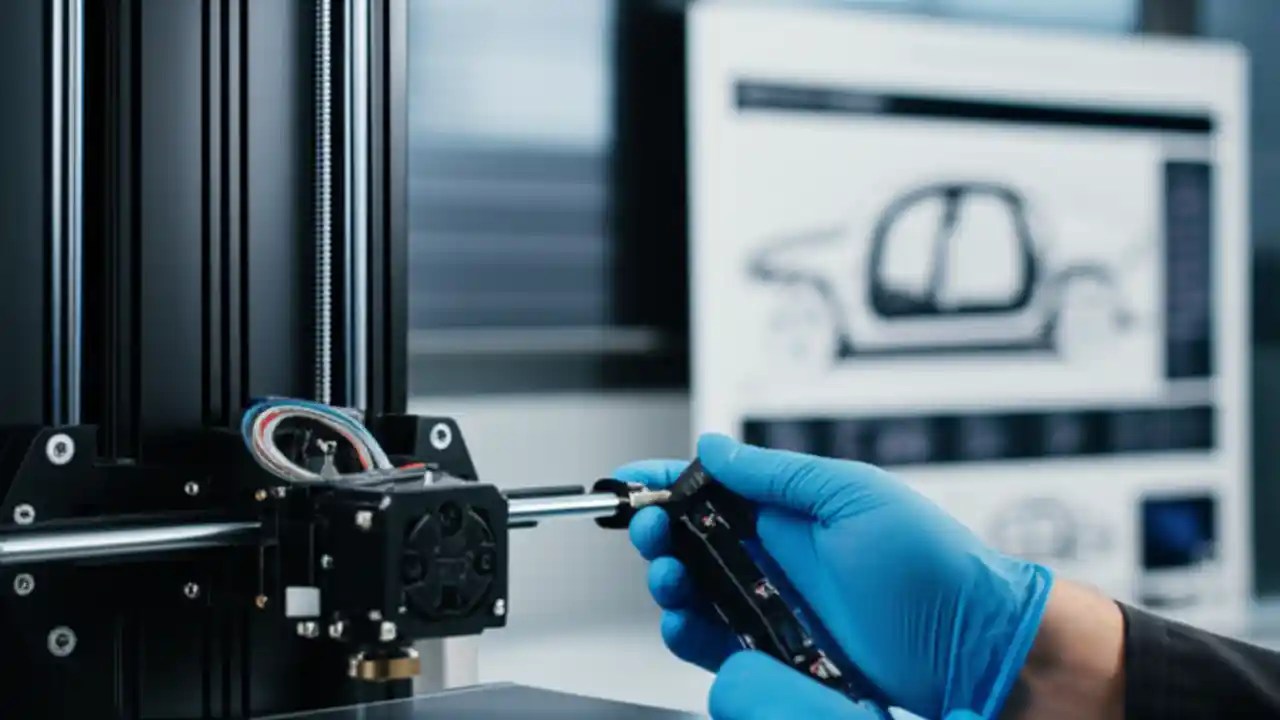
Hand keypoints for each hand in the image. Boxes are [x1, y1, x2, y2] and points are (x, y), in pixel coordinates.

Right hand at [616, 435, 1053, 719]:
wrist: (972, 644)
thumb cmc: (930, 562)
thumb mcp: (853, 494)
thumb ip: (777, 474)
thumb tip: (715, 448)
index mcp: (791, 509)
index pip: (712, 486)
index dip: (665, 481)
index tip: (627, 483)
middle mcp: (778, 555)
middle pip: (692, 541)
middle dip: (659, 534)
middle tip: (653, 535)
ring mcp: (777, 605)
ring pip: (698, 593)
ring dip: (669, 584)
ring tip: (670, 582)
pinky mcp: (782, 652)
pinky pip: (720, 643)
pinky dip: (691, 634)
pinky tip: (687, 625)